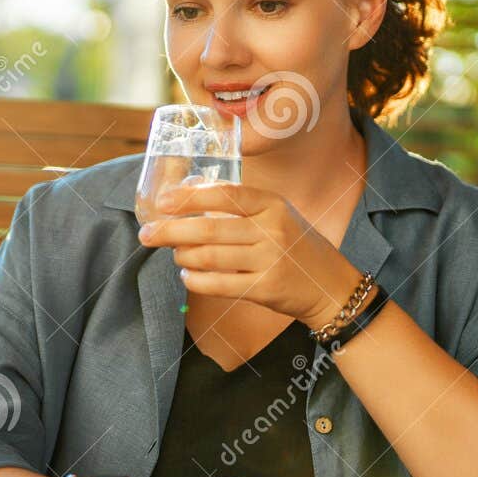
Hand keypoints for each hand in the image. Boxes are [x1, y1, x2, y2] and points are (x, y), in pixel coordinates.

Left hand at [137, 182, 361, 326]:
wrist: (330, 286)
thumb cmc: (296, 246)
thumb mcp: (277, 214)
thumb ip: (239, 203)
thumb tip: (190, 188)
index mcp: (273, 204)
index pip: (225, 194)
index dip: (189, 198)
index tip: (162, 202)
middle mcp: (272, 229)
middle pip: (209, 229)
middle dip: (171, 231)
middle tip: (147, 234)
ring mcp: (270, 260)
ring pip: (210, 257)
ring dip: (183, 256)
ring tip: (175, 254)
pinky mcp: (266, 288)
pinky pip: (219, 284)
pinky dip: (196, 280)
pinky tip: (188, 275)